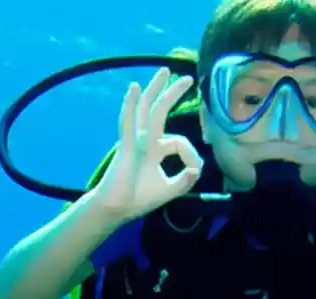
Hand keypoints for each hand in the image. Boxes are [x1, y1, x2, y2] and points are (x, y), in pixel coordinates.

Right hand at [89, 67, 204, 221]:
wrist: (117, 209)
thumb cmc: (139, 199)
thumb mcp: (171, 189)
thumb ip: (187, 179)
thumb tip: (199, 167)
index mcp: (155, 149)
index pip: (179, 141)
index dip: (192, 153)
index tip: (194, 169)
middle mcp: (145, 140)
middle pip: (159, 111)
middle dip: (173, 93)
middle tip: (187, 78)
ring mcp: (134, 140)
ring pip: (146, 109)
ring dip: (156, 89)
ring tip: (166, 71)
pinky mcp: (126, 145)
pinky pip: (128, 121)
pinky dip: (131, 104)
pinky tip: (135, 88)